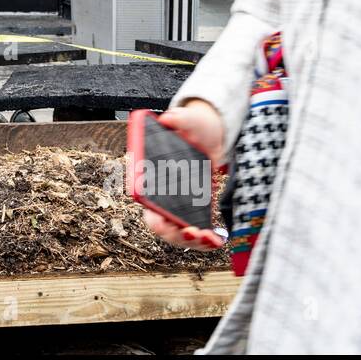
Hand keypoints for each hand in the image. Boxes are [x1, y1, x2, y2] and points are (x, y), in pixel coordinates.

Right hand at [139, 99, 225, 250]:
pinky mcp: (195, 209)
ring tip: (206, 238)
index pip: (145, 201)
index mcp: (152, 175)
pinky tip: (216, 240)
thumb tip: (169, 119)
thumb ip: (179, 119)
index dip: (152, 214)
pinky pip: (196, 231)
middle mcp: (162, 194)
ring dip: (190, 241)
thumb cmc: (194, 127)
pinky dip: (204, 240)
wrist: (209, 133)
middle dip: (174, 233)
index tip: (162, 218)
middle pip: (161, 224)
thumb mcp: (190, 120)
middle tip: (190, 231)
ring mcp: (179, 205)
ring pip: (178, 233)